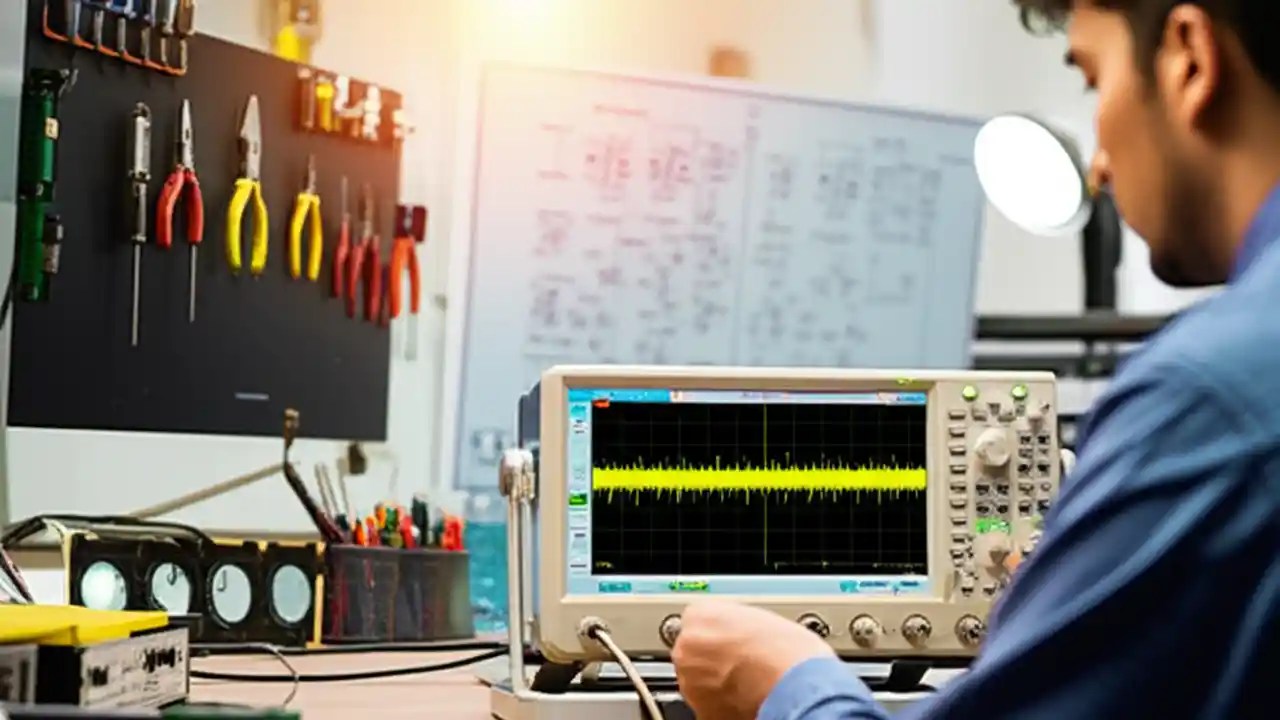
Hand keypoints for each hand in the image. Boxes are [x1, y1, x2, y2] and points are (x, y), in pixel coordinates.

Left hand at [671, 600, 834, 719]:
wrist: (795, 688)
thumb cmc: (786, 652)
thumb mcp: (762, 617)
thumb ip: (735, 622)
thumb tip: (738, 631)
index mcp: (700, 617)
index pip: (697, 619)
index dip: (719, 630)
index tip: (732, 638)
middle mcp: (688, 650)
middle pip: (694, 651)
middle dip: (713, 657)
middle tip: (743, 660)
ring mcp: (691, 683)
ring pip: (698, 680)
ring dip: (716, 681)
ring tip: (748, 681)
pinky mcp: (701, 712)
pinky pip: (709, 704)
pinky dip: (723, 703)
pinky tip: (746, 698)